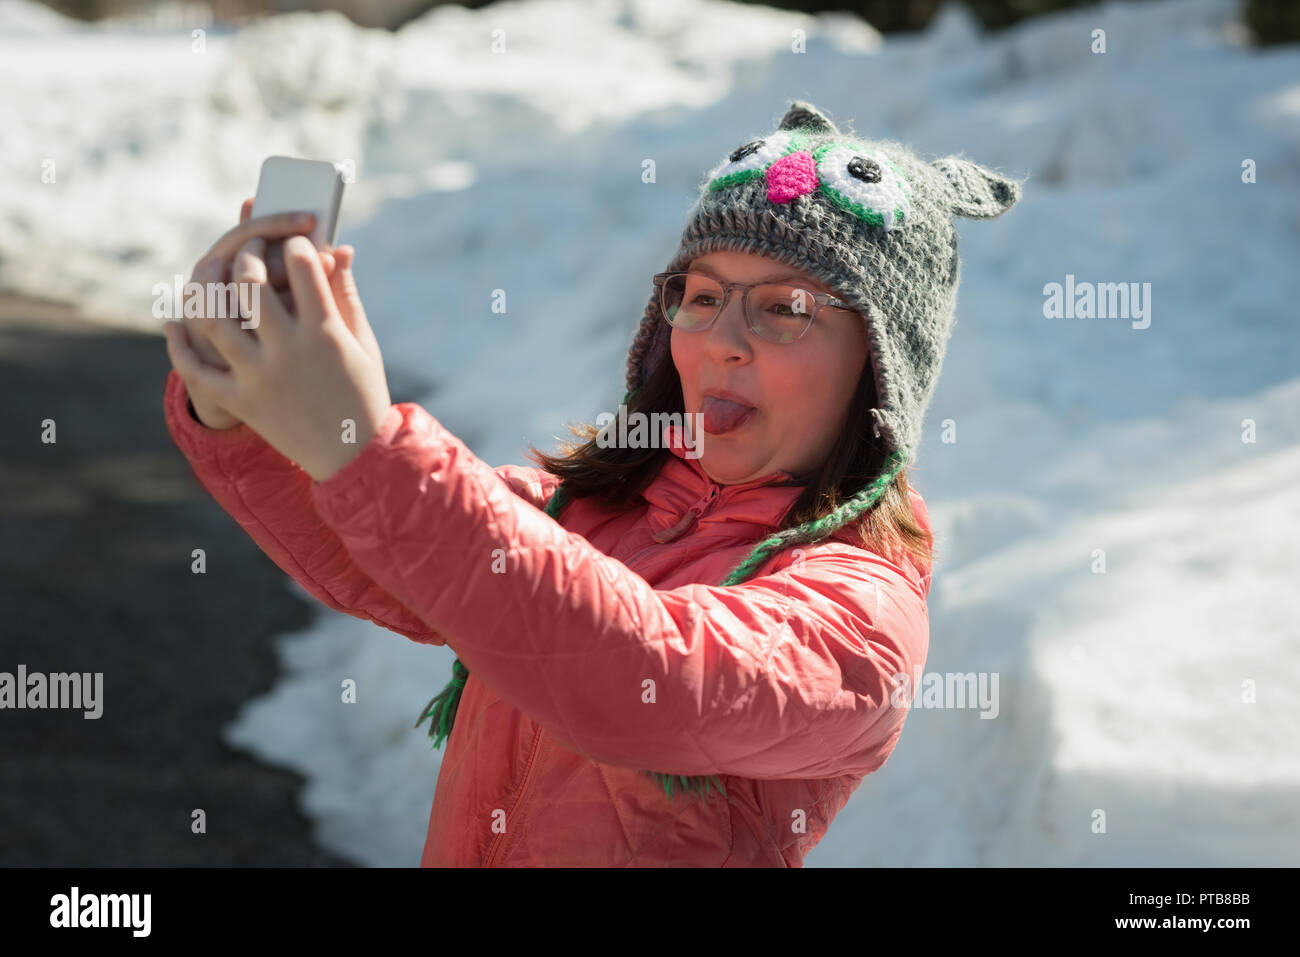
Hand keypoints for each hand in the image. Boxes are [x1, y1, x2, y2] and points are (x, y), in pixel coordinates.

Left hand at [163, 233, 391, 481]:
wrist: (353, 457)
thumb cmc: (362, 392)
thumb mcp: (362, 343)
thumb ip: (345, 294)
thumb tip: (336, 249)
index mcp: (326, 332)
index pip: (303, 266)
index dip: (297, 244)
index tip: (295, 240)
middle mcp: (288, 351)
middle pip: (250, 282)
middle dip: (249, 253)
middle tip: (252, 247)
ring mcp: (259, 377)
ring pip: (214, 318)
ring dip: (206, 287)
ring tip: (211, 271)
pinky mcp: (240, 401)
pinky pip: (194, 369)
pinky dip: (178, 344)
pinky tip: (175, 323)